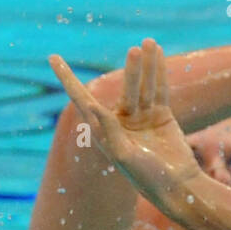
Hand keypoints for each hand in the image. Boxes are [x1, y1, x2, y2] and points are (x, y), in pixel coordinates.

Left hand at [49, 39, 200, 200]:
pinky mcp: (161, 116)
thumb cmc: (148, 178)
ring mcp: (141, 119)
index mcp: (104, 134)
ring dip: (145, 66)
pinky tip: (156, 53)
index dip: (67, 78)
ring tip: (147, 43)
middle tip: (133, 50)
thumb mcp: (124, 156)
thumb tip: (91, 106)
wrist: (178, 187)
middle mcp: (120, 124)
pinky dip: (158, 72)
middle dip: (131, 71)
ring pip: (142, 86)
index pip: (81, 100)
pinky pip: (158, 89)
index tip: (52, 58)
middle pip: (124, 90)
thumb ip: (108, 131)